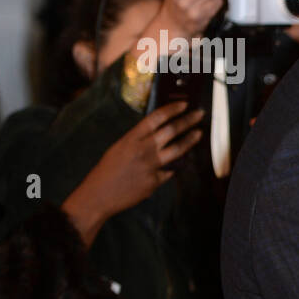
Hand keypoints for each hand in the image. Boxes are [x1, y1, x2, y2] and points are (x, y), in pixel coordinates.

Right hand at [62, 101, 204, 244]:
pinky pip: (170, 170)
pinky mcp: (155, 181)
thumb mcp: (120, 147)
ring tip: (199, 133)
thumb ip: (139, 139)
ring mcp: (150, 166)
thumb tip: (160, 131)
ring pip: (178, 149)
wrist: (98, 195)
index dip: (172, 109)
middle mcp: (143, 150)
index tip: (184, 104)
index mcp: (131, 139)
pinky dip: (175, 165)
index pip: (155, 118)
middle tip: (199, 114)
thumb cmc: (107, 170)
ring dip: (190, 140)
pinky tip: (181, 160)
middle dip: (188, 120)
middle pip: (171, 130)